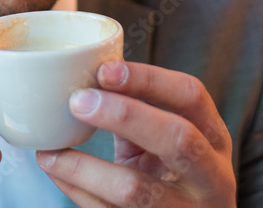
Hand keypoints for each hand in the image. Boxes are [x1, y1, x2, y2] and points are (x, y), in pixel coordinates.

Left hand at [36, 61, 234, 206]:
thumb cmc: (173, 175)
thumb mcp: (169, 141)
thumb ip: (140, 112)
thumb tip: (88, 79)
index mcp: (214, 138)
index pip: (191, 96)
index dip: (149, 78)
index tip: (104, 71)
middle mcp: (211, 177)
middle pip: (177, 138)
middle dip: (124, 115)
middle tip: (77, 102)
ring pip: (135, 190)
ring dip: (84, 168)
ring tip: (49, 152)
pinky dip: (76, 191)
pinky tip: (55, 172)